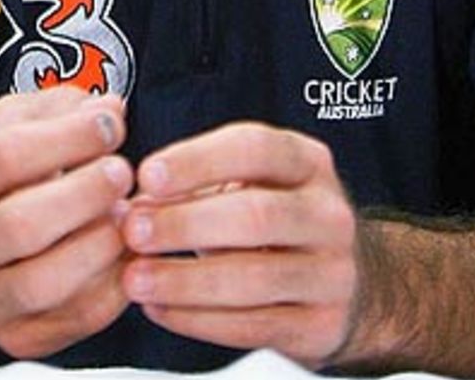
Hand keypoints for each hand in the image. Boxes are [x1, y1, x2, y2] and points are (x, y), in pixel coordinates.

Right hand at [0, 85, 133, 357]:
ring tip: (126, 214)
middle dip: (84, 194)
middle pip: (20, 225)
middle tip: (123, 171)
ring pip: (43, 282)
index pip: (2, 157)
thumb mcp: (12, 127)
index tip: (110, 124)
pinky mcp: (17, 336)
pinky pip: (73, 319)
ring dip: (99, 244)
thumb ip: (59, 108)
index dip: (65, 137)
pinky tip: (127, 252)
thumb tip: (109, 109)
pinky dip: (112, 285)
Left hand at [120, 121, 358, 367]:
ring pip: (254, 278)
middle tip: (135, 231)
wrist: (339, 277)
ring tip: (137, 278)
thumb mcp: (249, 182)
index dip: (198, 161)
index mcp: (308, 162)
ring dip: (186, 280)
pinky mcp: (322, 325)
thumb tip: (138, 202)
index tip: (148, 176)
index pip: (255, 148)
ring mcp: (332, 272)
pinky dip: (199, 320)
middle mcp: (328, 213)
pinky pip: (254, 326)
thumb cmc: (275, 219)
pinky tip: (162, 308)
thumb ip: (198, 184)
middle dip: (185, 223)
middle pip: (256, 215)